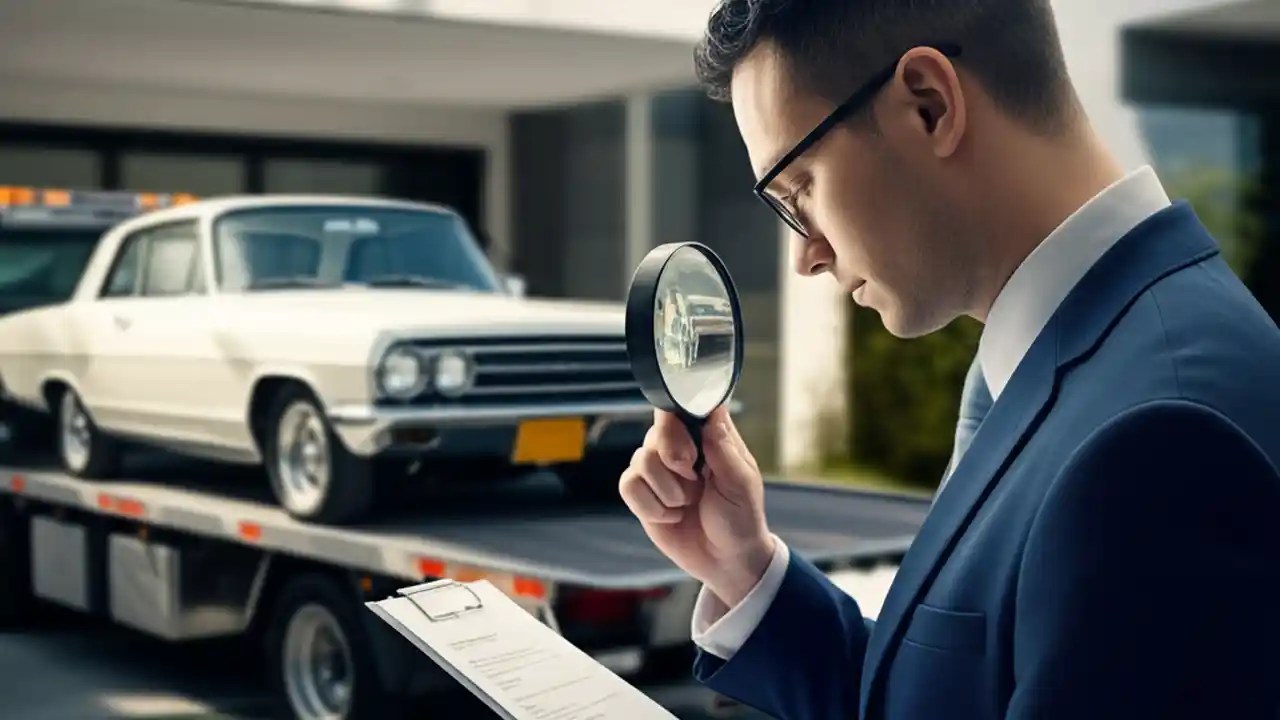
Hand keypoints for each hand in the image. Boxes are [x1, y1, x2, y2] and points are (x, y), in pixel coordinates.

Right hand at [619, 405, 774, 606]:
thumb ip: (723, 448)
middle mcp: (680, 447)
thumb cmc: (740, 518)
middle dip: (673, 456)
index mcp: (709, 437)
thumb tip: (712, 412)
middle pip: (656, 430)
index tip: (690, 441)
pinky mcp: (642, 494)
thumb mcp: (741, 484)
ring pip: (641, 459)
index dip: (679, 418)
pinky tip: (671, 516)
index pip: (684, 406)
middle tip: (694, 476)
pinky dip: (652, 506)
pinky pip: (628, 486)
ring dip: (668, 490)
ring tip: (688, 503)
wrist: (725, 560)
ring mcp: (658, 470)